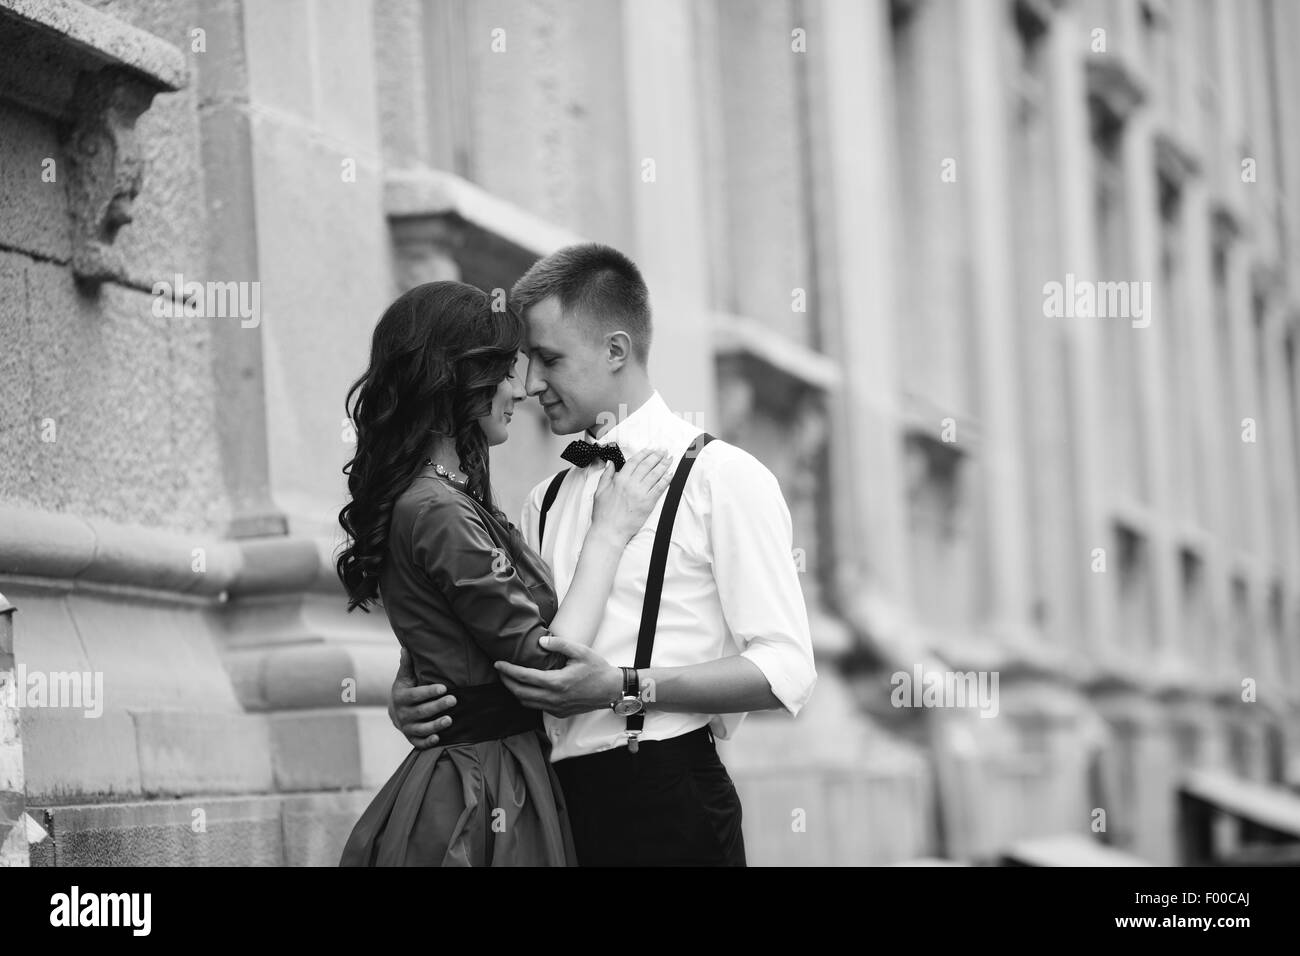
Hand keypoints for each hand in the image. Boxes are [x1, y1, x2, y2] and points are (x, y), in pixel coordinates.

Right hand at [389, 646, 456, 748]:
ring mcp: (407, 727)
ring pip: (421, 728)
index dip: (429, 692)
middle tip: (454, 700)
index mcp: (401, 697)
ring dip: (435, 725)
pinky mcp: (411, 738)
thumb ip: (407, 665)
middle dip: (437, 706)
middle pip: (421, 711)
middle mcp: (403, 714)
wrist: (395, 711)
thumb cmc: (405, 690)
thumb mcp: (404, 678)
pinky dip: (427, 742)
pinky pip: (418, 743)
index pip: (416, 695)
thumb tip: (406, 648)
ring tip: (450, 720)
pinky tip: (438, 738)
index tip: (444, 687)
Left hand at [494, 635, 621, 717]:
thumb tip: (541, 641)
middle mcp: (554, 698)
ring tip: (510, 679)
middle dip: (506, 682)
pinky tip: (527, 688)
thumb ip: (560, 644)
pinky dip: (527, 698)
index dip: (508, 670)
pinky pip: (536, 707)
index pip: (525, 677)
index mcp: (557, 682)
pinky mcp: (559, 713)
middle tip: (500, 671)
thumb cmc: (597, 670)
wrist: (611, 690)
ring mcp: (556, 708)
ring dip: (515, 691)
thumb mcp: (581, 651)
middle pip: (520, 693)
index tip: (498, 663)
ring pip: (526, 702)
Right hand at [590, 448, 672, 542]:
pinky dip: (666, 480)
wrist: (610, 531)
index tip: (650, 450)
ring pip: (655, 475)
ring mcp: (641, 493)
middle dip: (656, 456)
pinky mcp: (648, 503)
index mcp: (619, 480)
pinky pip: (659, 488)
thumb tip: (611, 463)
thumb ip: (606, 475)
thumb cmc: (603, 513)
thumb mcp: (600, 491)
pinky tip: (670, 474)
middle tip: (663, 451)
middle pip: (647, 466)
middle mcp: (631, 484)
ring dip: (664, 465)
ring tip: (669, 459)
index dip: (644, 454)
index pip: (634, 462)